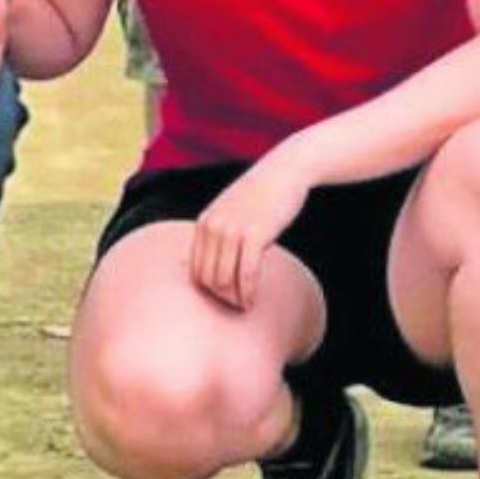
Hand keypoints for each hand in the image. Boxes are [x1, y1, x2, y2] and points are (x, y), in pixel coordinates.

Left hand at [188, 152, 311, 314]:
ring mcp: (232, 231)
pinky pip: (246, 274)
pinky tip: (253, 301)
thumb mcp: (231, 212)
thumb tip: (217, 268)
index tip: (223, 298)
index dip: (208, 290)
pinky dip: (248, 293)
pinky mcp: (255, 235)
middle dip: (221, 298)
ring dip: (234, 299)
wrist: (284, 172)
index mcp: (204, 223)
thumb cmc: (261, 196)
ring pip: (224, 281)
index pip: (195, 270)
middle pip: (207, 279)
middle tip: (236, 306)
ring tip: (245, 305)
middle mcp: (213, 227)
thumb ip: (221, 234)